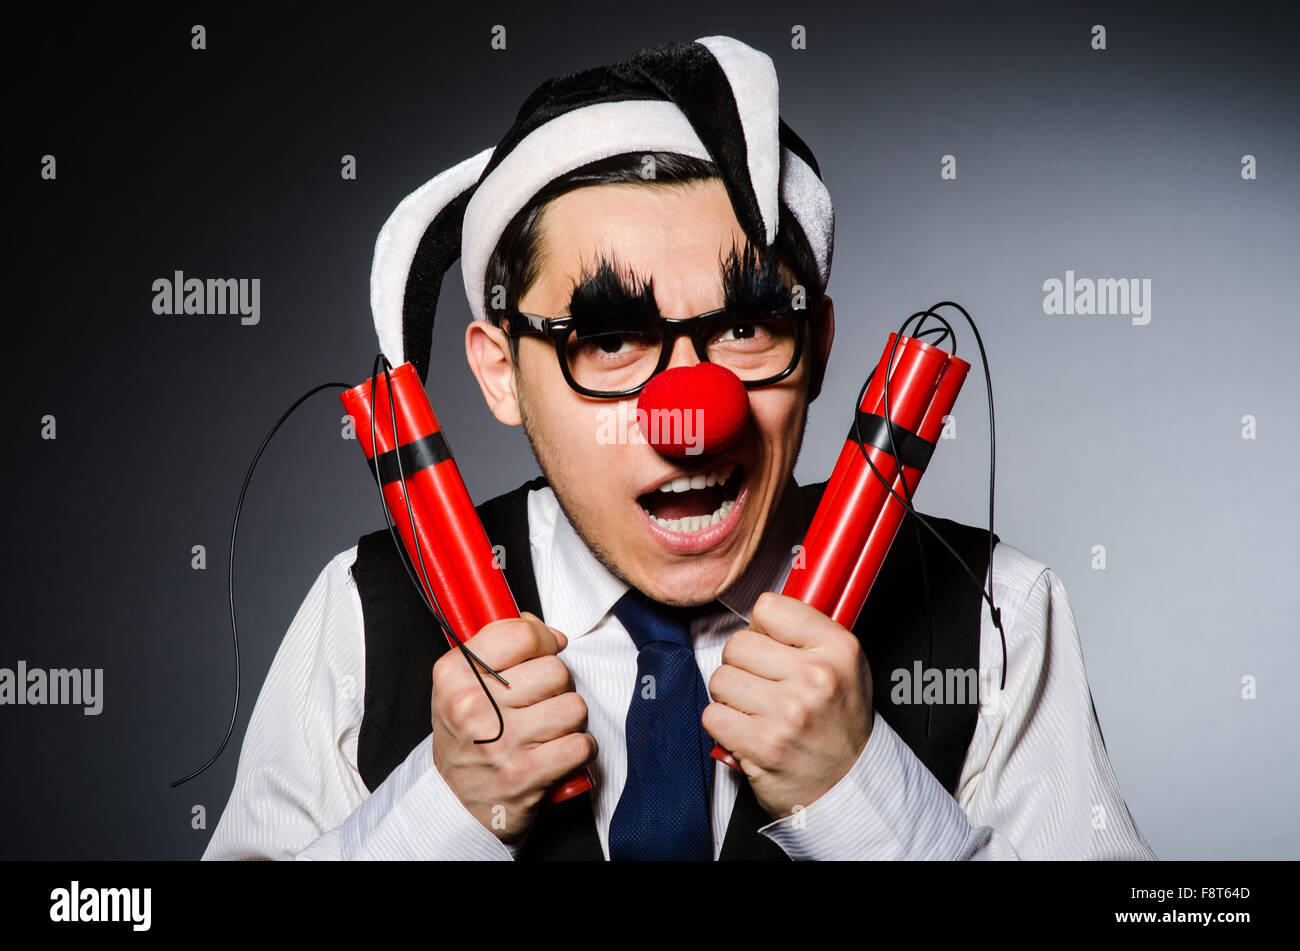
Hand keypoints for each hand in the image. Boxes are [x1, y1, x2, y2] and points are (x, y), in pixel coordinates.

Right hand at [431, 612, 596, 842]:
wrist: (455, 805)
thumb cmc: (468, 738)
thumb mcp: (461, 685)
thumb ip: (498, 647)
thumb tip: (549, 631)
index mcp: (454, 675)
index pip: (521, 633)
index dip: (543, 640)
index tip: (543, 652)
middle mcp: (472, 706)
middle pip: (555, 670)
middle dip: (557, 687)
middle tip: (538, 705)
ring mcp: (499, 741)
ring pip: (573, 706)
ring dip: (569, 721)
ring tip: (547, 731)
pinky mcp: (525, 775)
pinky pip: (580, 744)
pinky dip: (578, 750)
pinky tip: (558, 753)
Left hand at [703, 592, 872, 819]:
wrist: (847, 784)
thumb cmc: (838, 722)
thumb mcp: (843, 664)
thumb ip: (804, 631)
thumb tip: (756, 615)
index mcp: (837, 648)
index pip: (768, 608)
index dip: (762, 630)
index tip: (772, 649)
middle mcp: (815, 677)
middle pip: (737, 644)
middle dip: (742, 666)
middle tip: (763, 687)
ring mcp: (788, 712)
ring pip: (720, 679)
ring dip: (731, 697)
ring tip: (757, 711)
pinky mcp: (763, 744)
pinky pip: (713, 716)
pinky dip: (724, 726)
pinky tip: (748, 732)